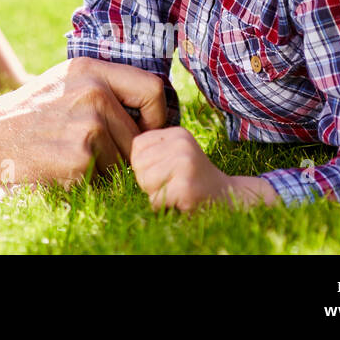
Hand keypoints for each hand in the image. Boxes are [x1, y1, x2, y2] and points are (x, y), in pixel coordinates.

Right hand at [0, 57, 168, 188]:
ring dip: (106, 169)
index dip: (156, 117)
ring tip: (69, 158)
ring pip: (124, 160)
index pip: (153, 89)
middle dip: (124, 152)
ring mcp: (88, 125)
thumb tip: (154, 106)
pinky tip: (62, 170)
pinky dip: (90, 182)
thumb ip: (103, 86)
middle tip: (92, 155)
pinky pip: (106, 179)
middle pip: (139, 134)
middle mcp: (93, 92)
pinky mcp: (81, 158)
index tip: (143, 132)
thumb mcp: (63, 82)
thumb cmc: (28, 116)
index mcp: (91, 69)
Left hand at [131, 126, 274, 210]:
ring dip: (156, 195)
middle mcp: (181, 143)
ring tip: (178, 191)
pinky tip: (182, 201)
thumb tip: (112, 154)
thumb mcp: (174, 156)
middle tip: (173, 184)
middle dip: (148, 182)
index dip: (144, 166)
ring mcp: (185, 163)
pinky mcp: (186, 186)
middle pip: (138, 165)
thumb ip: (150, 152)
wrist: (228, 199)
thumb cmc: (193, 180)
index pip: (137, 147)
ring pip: (145, 182)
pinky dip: (164, 207)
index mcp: (175, 133)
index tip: (166, 172)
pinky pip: (155, 200)